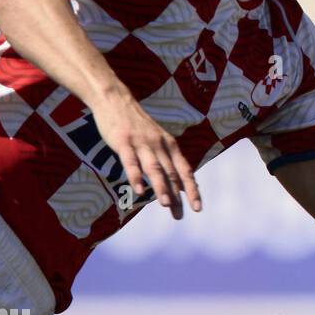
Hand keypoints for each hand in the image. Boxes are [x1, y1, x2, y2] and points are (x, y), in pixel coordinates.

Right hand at [91, 88, 201, 218]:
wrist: (116, 100)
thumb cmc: (136, 124)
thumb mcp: (157, 139)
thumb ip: (165, 159)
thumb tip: (176, 182)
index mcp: (170, 145)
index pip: (185, 171)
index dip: (192, 189)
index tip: (198, 207)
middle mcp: (160, 145)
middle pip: (171, 173)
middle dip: (177, 195)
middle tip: (179, 215)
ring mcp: (141, 143)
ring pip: (154, 168)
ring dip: (161, 187)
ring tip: (166, 204)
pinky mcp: (123, 142)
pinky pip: (130, 162)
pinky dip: (135, 177)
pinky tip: (139, 191)